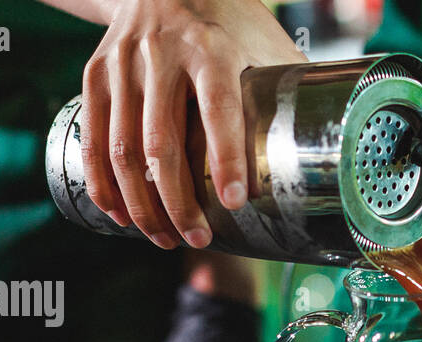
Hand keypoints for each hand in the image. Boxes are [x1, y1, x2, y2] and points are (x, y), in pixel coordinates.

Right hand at [80, 0, 306, 248]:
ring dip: (142, 205)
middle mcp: (162, 52)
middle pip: (162, 142)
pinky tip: (120, 215)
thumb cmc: (227, 20)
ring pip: (122, 148)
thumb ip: (287, 89)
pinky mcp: (97, 73)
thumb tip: (328, 146)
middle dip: (179, 202)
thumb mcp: (263, 41)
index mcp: (212, 46)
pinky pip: (92, 137)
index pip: (219, 108)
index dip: (227, 157)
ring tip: (165, 239)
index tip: (234, 201)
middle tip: (199, 239)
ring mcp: (124, 63)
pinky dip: (104, 183)